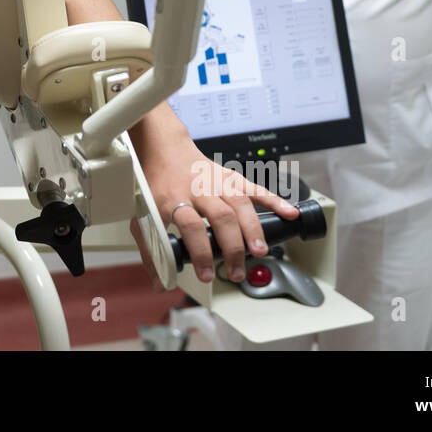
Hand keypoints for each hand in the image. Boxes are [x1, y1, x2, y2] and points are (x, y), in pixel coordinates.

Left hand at [134, 127, 301, 286]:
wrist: (163, 148)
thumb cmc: (155, 184)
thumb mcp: (142, 215)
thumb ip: (151, 250)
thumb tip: (161, 283)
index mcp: (173, 199)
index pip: (191, 226)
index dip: (201, 251)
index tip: (206, 273)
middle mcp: (197, 189)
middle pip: (221, 217)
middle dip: (232, 246)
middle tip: (237, 270)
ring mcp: (216, 182)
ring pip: (239, 203)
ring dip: (253, 228)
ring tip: (260, 250)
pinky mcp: (230, 177)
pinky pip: (254, 188)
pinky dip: (274, 200)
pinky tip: (288, 213)